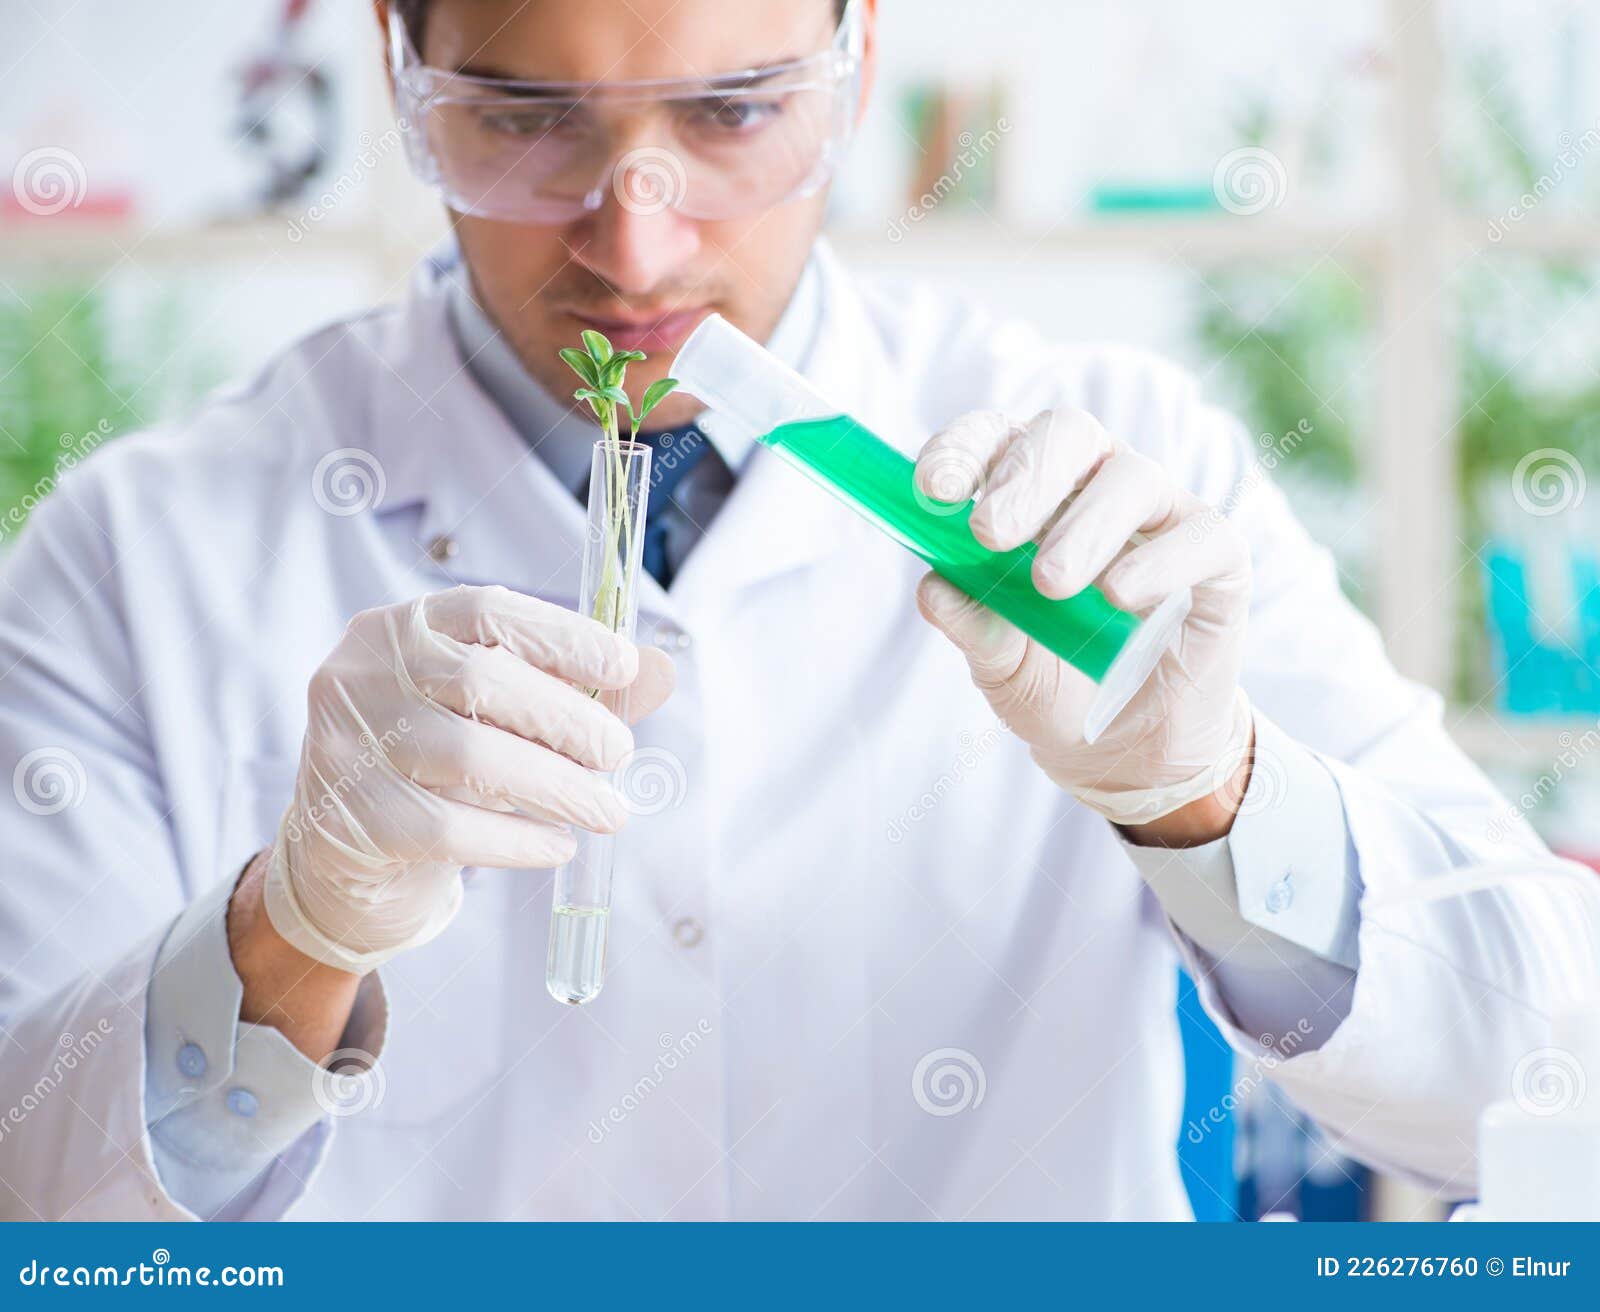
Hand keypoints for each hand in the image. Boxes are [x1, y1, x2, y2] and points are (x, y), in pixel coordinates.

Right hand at [263, 584, 673, 972]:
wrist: (343, 856)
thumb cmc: (434, 769)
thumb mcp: (499, 719)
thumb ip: (572, 688)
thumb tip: (661, 669)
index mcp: (403, 627)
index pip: (489, 611)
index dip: (564, 636)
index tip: (625, 665)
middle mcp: (364, 672)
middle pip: (483, 681)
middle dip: (569, 720)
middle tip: (620, 754)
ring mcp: (348, 742)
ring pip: (473, 758)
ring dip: (558, 787)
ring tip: (608, 812)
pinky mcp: (350, 816)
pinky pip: (451, 827)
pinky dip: (518, 839)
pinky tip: (557, 846)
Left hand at [913, 408, 1253, 840]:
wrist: (1128, 749)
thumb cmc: (1056, 684)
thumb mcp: (1001, 666)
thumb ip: (971, 625)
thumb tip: (932, 588)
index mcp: (1029, 492)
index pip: (995, 438)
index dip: (962, 449)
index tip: (933, 491)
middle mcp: (1095, 486)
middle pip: (1068, 433)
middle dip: (1024, 477)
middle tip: (989, 532)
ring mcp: (1161, 515)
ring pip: (1131, 478)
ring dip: (1084, 527)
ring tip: (1051, 584)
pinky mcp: (1218, 557)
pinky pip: (1198, 535)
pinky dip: (1156, 562)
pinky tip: (1118, 594)